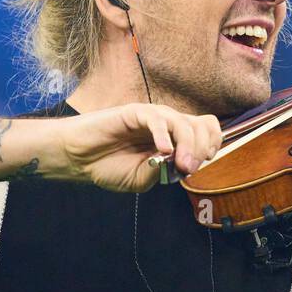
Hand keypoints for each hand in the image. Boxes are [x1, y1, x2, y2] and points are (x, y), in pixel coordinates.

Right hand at [54, 103, 222, 192]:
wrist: (79, 159)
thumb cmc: (110, 167)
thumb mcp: (143, 179)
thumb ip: (163, 172)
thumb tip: (181, 164)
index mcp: (175, 139)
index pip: (207, 130)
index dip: (212, 144)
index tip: (203, 163)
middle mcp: (167, 126)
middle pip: (202, 125)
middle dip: (203, 148)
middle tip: (189, 168)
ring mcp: (152, 117)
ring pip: (183, 122)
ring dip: (188, 145)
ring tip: (181, 165)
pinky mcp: (134, 113)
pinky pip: (157, 118)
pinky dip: (164, 135)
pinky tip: (162, 151)